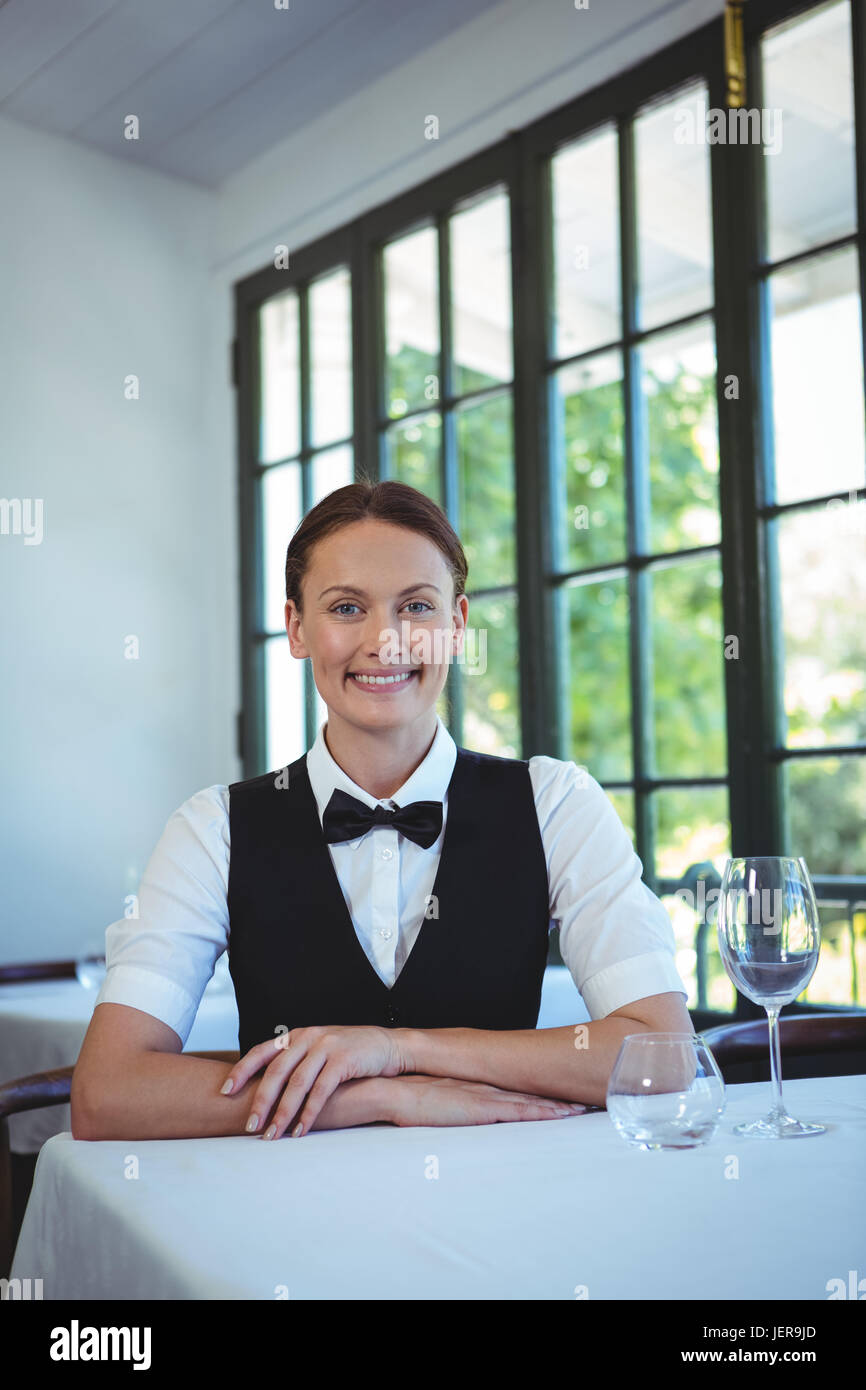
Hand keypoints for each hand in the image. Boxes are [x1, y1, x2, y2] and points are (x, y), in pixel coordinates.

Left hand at [221, 1025, 410, 1138]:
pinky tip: (301, 1130)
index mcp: (297, 1036)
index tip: (224, 1091)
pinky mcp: (343, 1060)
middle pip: (275, 1071)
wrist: (387, 1046)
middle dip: (260, 1101)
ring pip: (296, 1083)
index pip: (261, 1051)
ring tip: (272, 1135)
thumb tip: (265, 1090)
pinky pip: (320, 1090)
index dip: (241, 1070)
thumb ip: (295, 1063)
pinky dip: (309, 1113)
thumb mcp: (318, 1051)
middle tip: (249, 1127)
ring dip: (282, 1112)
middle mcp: (308, 1037)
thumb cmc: (349, 1054)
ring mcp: (326, 1047)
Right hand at [381, 1074, 587, 1126]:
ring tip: (582, 1110)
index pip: (517, 1093)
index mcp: (478, 1089)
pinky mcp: (483, 1108)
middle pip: (532, 1095)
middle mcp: (487, 1090)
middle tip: (585, 1103)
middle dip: (559, 1099)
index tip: (564, 1101)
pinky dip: (543, 1113)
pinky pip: (521, 1112)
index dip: (542, 1096)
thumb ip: (454, 1113)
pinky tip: (562, 1116)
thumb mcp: (438, 1108)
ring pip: (533, 1102)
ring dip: (559, 1108)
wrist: (394, 1093)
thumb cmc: (410, 1103)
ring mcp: (487, 1097)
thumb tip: (461, 1122)